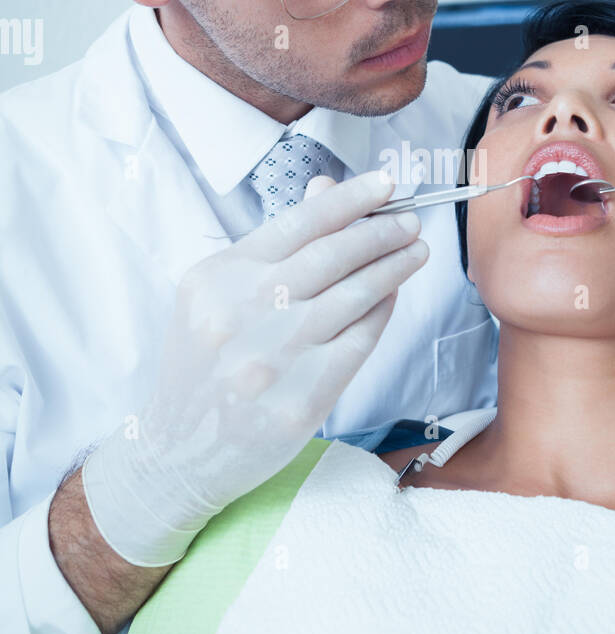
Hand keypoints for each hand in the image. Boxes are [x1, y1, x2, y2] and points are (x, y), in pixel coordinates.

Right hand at [82, 169, 427, 564]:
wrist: (180, 449)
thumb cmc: (205, 362)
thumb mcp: (219, 294)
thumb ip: (274, 246)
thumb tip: (329, 189)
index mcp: (219, 278)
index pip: (298, 224)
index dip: (348, 199)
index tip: (386, 184)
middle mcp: (244, 313)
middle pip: (332, 255)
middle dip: (380, 232)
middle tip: (410, 221)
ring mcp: (274, 359)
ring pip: (353, 296)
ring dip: (392, 267)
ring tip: (415, 251)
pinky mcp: (302, 399)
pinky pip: (359, 342)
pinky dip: (381, 313)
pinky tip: (392, 296)